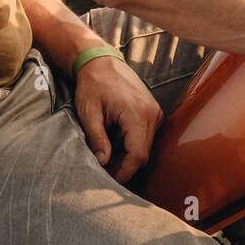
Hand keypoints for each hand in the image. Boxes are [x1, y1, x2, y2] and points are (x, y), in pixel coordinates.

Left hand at [73, 55, 162, 183]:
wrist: (102, 62)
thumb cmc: (93, 85)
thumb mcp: (89, 113)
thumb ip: (97, 139)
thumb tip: (103, 163)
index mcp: (137, 114)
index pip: (137, 154)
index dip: (125, 172)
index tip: (111, 182)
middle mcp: (152, 114)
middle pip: (144, 153)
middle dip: (126, 167)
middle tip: (105, 175)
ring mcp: (155, 112)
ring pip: (147, 146)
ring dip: (130, 158)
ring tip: (109, 163)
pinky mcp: (153, 112)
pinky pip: (147, 136)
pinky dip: (134, 146)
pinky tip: (117, 150)